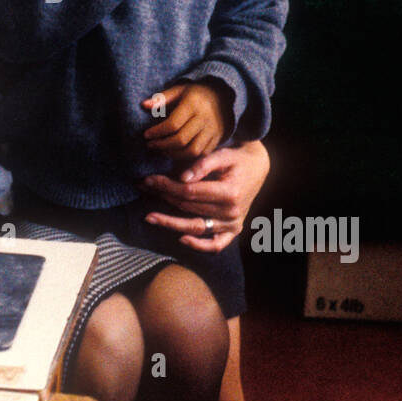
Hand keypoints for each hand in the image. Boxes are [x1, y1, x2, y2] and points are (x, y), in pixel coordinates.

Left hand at [140, 139, 270, 250]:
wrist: (257, 169)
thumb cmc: (236, 160)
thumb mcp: (222, 155)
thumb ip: (202, 165)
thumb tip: (182, 179)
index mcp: (230, 193)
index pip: (190, 192)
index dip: (167, 186)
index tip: (149, 180)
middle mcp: (232, 212)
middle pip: (189, 208)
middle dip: (164, 197)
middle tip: (144, 189)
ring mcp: (233, 224)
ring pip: (196, 226)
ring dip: (170, 222)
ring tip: (149, 216)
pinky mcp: (233, 231)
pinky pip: (215, 245)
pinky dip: (199, 245)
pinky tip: (181, 238)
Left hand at [141, 81, 230, 158]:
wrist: (223, 96)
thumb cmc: (194, 94)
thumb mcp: (178, 90)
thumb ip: (161, 98)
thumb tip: (144, 105)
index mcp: (193, 104)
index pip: (173, 124)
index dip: (157, 132)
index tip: (146, 135)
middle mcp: (205, 119)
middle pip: (181, 140)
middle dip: (163, 145)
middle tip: (150, 145)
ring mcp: (213, 130)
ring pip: (192, 151)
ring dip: (174, 154)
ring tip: (161, 150)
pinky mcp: (217, 139)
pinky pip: (202, 154)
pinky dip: (187, 157)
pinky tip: (175, 154)